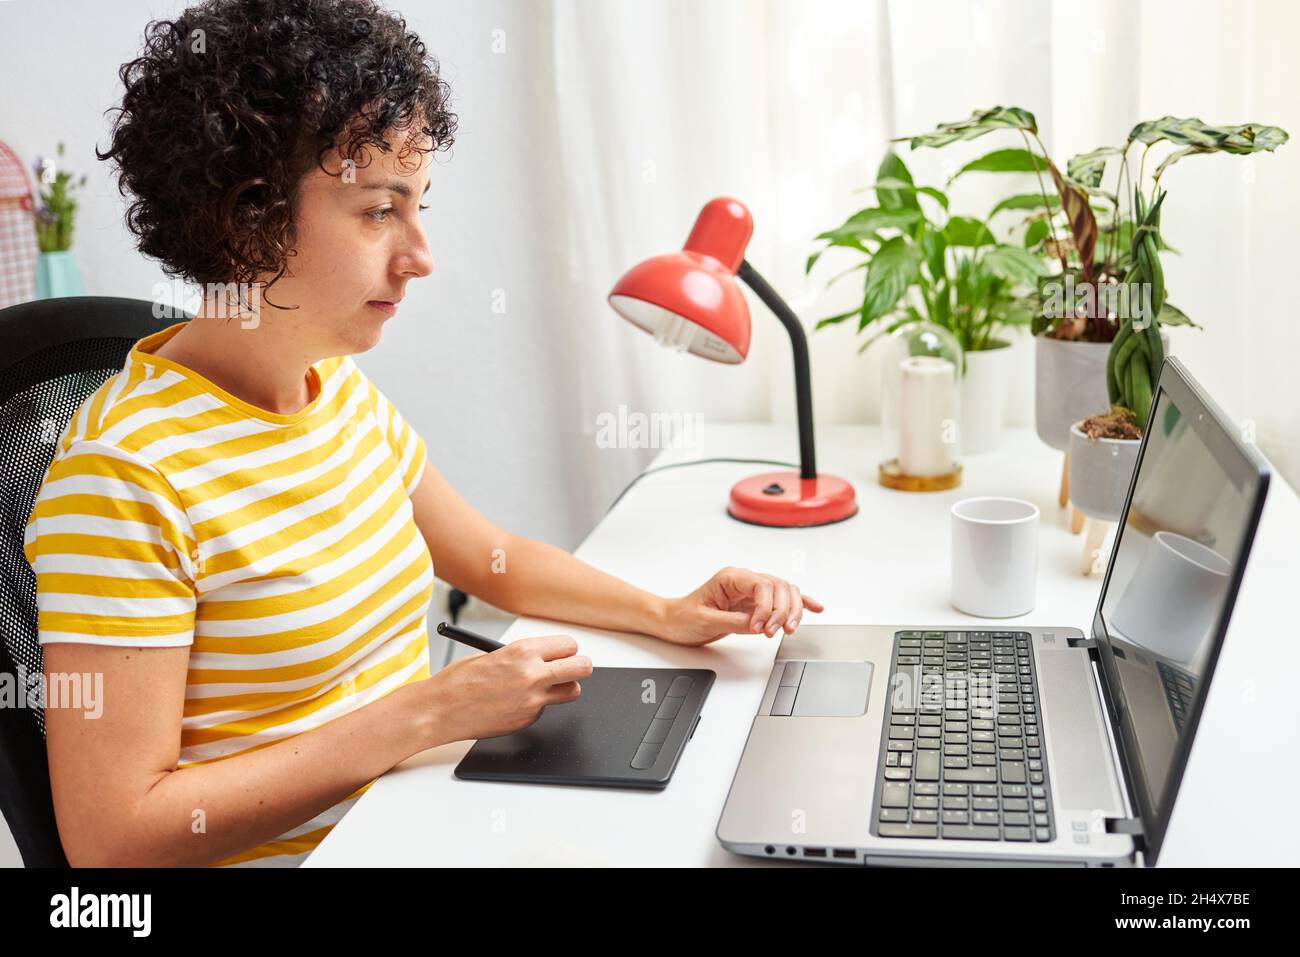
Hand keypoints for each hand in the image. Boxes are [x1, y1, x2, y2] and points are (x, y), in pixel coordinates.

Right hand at [424, 634, 592, 742]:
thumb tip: (547, 656)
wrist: (440, 709)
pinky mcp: (527, 720)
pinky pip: (544, 709)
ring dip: (564, 688)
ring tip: (543, 687)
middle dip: (579, 667)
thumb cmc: (459, 680)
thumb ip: (524, 655)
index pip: (569, 645)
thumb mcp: (495, 654)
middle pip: (582, 667)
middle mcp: (532, 674)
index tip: (563, 653)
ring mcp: (532, 700)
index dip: (567, 650)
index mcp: (523, 651)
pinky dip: (535, 706)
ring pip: (572, 692)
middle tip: (570, 669)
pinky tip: (513, 704)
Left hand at [658, 566, 823, 645]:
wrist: (673, 621)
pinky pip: (781, 599)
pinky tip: (815, 607)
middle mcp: (744, 580)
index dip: (766, 607)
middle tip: (777, 632)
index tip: (760, 629)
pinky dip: (799, 603)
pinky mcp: (755, 603)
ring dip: (792, 609)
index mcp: (730, 578)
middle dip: (782, 610)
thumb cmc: (684, 617)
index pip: (761, 586)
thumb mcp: (705, 621)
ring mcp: (751, 591)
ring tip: (789, 629)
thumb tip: (757, 624)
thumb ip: (732, 621)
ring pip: (784, 592)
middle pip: (778, 586)